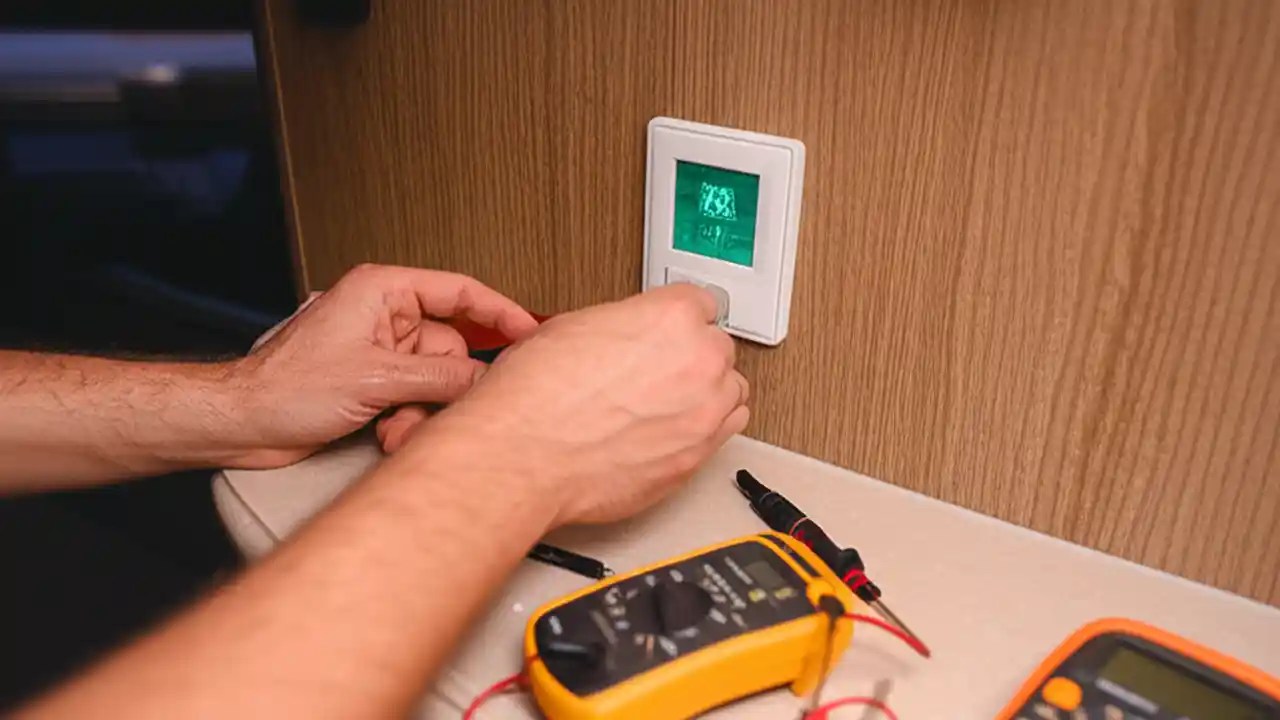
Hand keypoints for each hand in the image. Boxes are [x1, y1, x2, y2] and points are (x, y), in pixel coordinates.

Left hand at [229, 264, 537, 467]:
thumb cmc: (284, 387)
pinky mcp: (374, 383)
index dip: (501, 312)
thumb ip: (441, 376)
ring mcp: (379, 351)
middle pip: (452, 346)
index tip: (532, 333)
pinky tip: (386, 432)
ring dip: (422, 409)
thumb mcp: (376, 379)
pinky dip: (408, 418)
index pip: (460, 292)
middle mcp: (383, 316)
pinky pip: (416, 397)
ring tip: (394, 427)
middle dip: (446, 384)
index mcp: (383, 291)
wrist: (241, 424)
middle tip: (441, 407)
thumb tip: (488, 378)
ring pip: (436, 379)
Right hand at [426, 283, 748, 526]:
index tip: (671, 330)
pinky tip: (677, 428)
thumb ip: (621, 328)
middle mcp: (698, 361)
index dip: (678, 318)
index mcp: (671, 317)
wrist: (524, 456)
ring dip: (707, 392)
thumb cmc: (535, 397)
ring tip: (671, 401)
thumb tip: (625, 338)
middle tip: (659, 370)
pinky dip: (706, 430)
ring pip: (731, 390)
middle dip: (692, 356)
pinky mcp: (698, 457)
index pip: (702, 303)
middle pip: (719, 346)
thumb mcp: (573, 328)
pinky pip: (725, 433)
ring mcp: (704, 412)